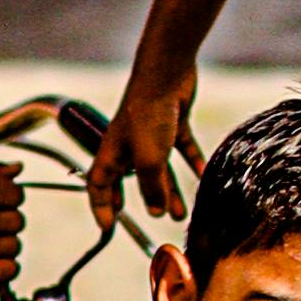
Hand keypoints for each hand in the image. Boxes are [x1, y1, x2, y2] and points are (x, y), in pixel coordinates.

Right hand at [90, 62, 200, 235]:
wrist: (167, 73)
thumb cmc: (149, 112)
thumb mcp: (149, 159)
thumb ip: (152, 187)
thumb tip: (157, 212)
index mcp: (112, 152)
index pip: (97, 184)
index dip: (101, 206)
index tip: (108, 227)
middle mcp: (128, 144)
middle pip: (129, 179)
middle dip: (140, 200)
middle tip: (149, 219)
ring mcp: (151, 133)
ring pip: (159, 169)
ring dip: (169, 190)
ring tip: (181, 213)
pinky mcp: (172, 122)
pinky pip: (182, 149)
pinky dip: (191, 163)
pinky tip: (203, 176)